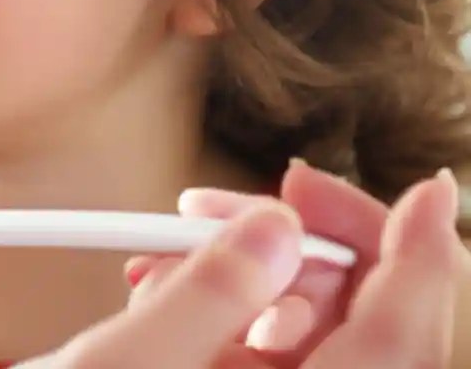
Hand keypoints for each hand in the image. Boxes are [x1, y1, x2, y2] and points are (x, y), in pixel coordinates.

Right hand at [17, 171, 461, 367]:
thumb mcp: (114, 367)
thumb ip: (205, 296)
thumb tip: (278, 228)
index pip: (401, 339)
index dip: (422, 258)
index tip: (426, 190)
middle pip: (366, 325)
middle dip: (304, 248)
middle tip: (230, 205)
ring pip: (312, 332)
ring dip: (251, 274)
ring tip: (163, 252)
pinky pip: (266, 349)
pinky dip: (224, 305)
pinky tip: (160, 284)